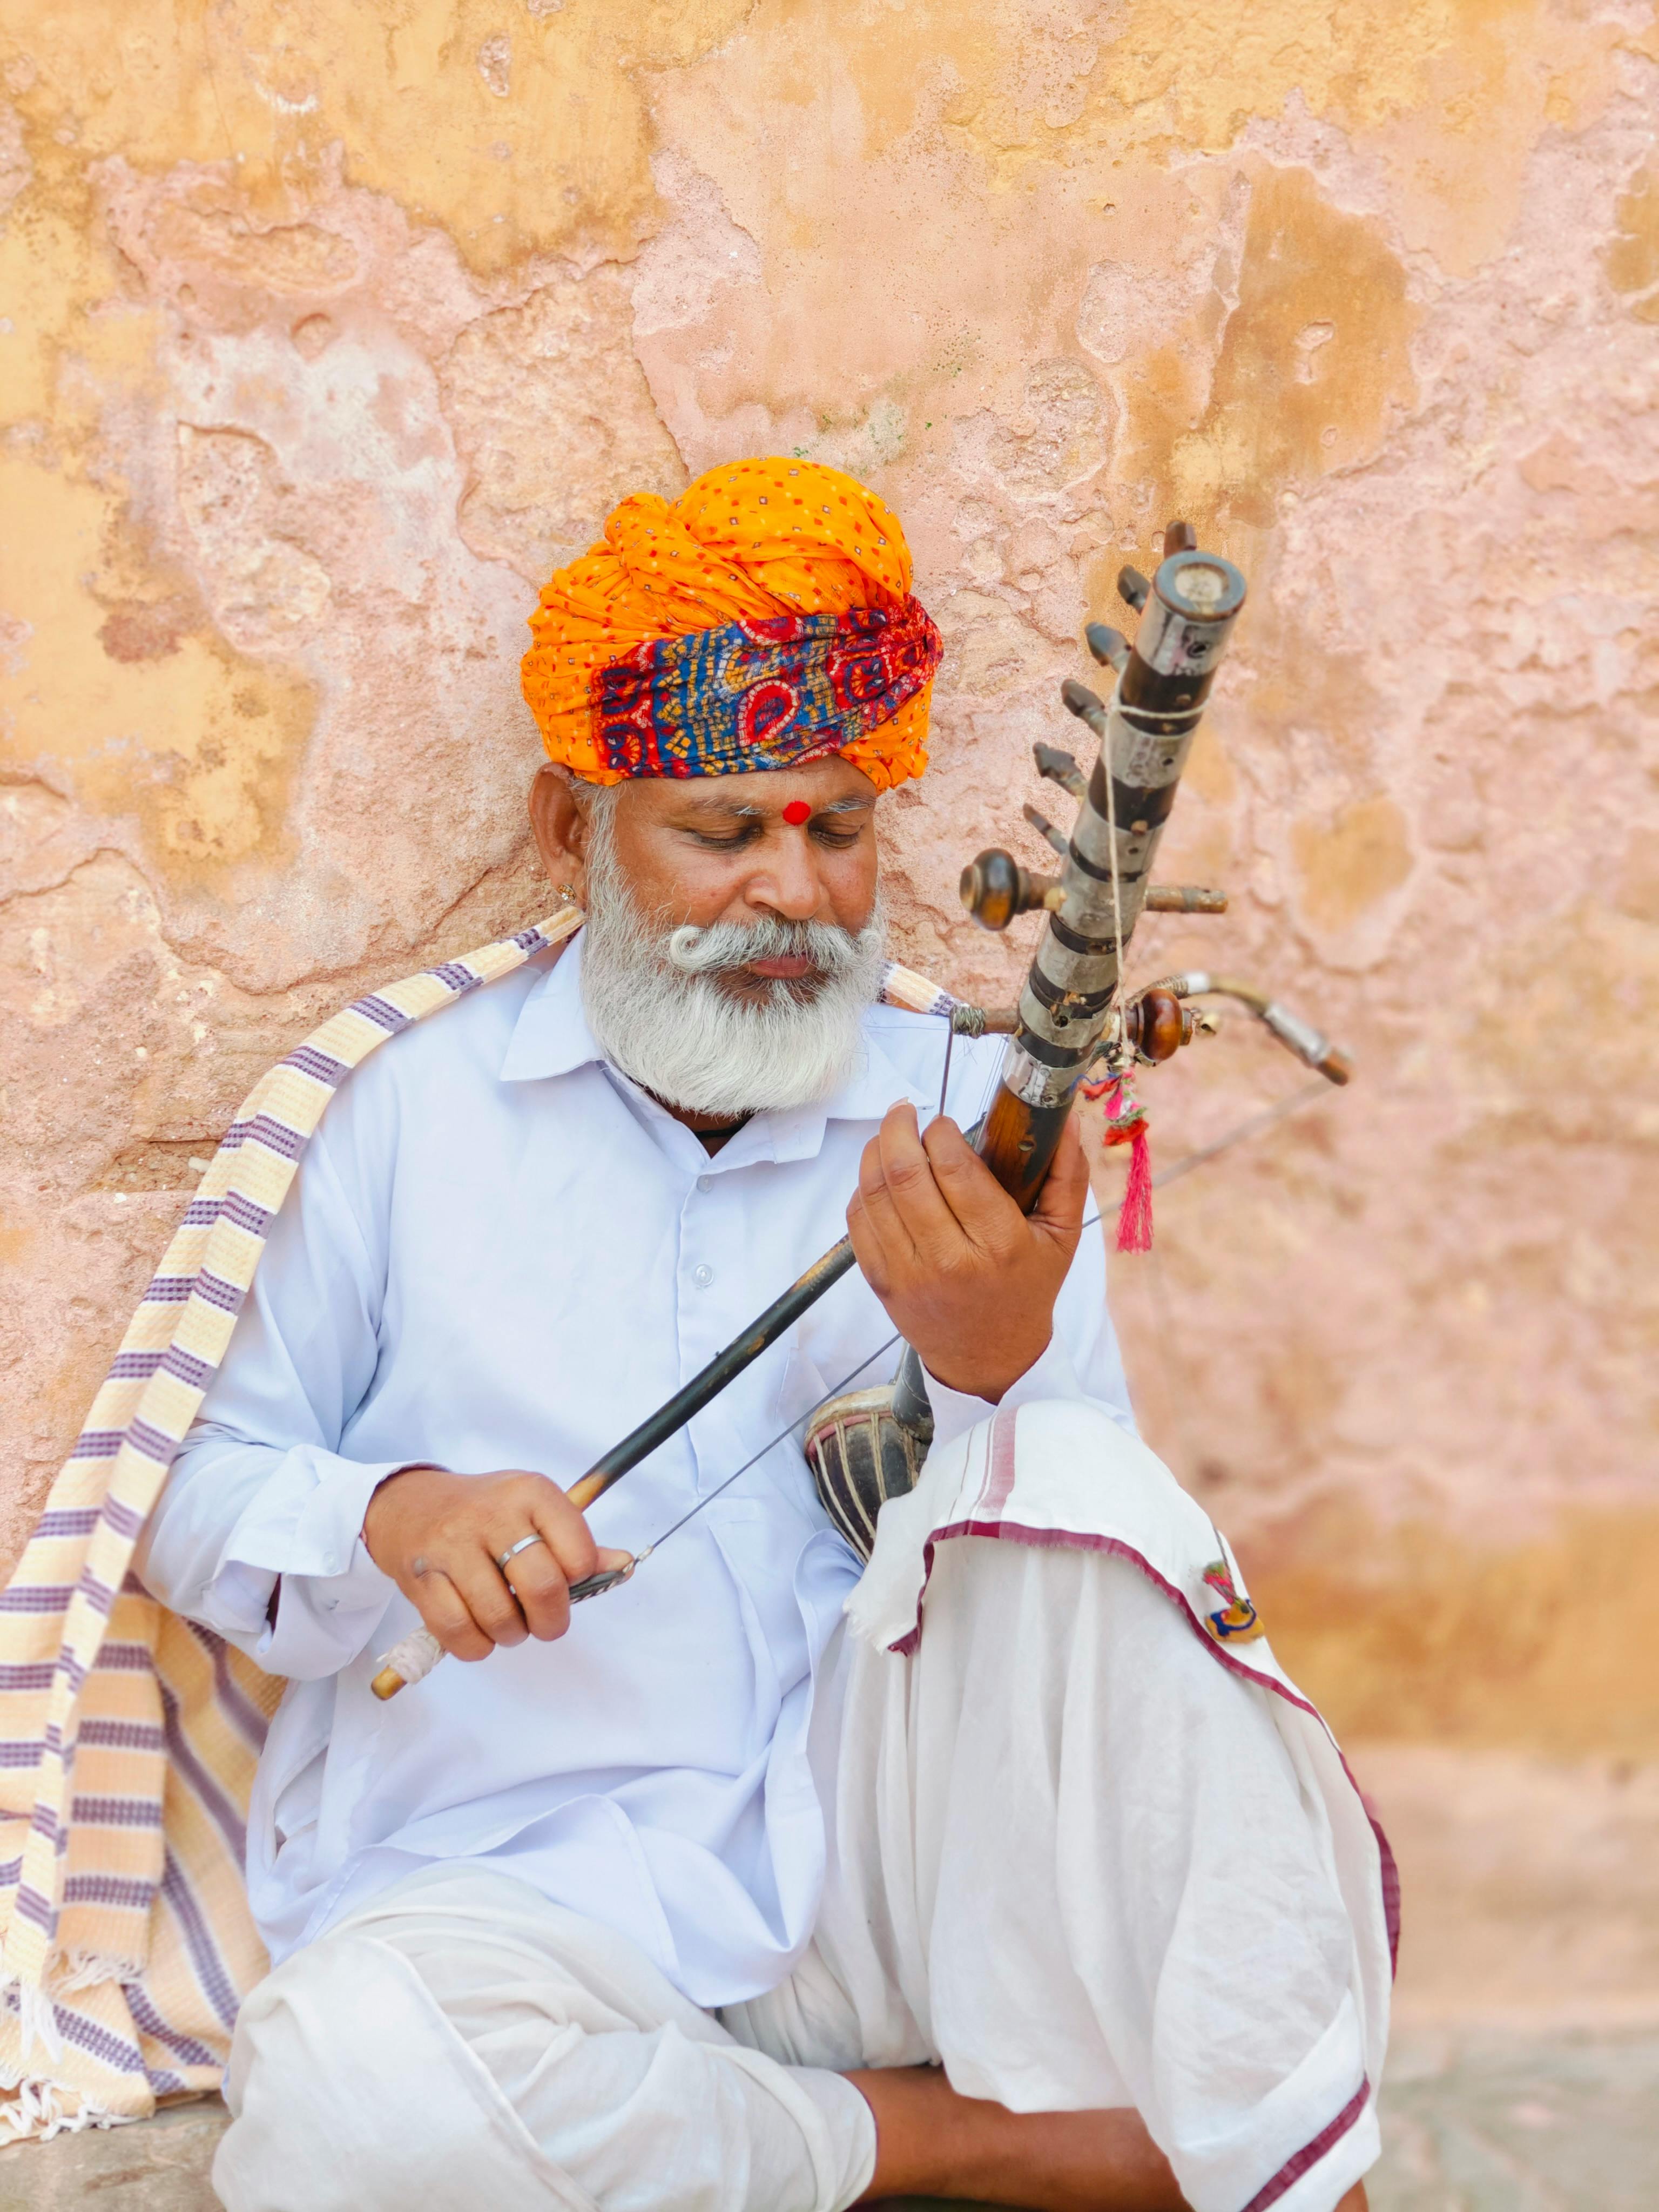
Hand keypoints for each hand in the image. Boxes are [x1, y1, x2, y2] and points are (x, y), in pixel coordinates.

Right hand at [362, 1465, 631, 1662]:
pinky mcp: (420, 1578)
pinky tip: (478, 1632)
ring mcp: (451, 1546)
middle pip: (542, 1587)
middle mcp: (491, 1514)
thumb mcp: (534, 1511)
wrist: (408, 1506)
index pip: (578, 1552)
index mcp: (530, 1493)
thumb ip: (577, 1542)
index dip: (578, 1580)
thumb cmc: (484, 1514)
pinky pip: (457, 1632)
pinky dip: (475, 1646)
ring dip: (511, 1635)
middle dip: (551, 1621)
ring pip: (499, 1617)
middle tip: (544, 1622)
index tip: (566, 1582)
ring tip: (508, 1623)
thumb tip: (624, 1565)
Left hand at [845, 1103, 1087, 1402]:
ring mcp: (908, 1273)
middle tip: (905, 1111)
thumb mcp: (1063, 1235)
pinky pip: (858, 1220)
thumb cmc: (1028, 1288)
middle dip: (898, 1128)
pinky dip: (863, 1188)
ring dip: (875, 1151)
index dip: (941, 1132)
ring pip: (874, 1193)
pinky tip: (879, 1175)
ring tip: (890, 1135)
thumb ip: (1067, 1174)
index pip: (956, 1169)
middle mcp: (949, 1260)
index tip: (943, 1121)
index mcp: (999, 1244)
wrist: (989, 1357)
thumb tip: (1065, 1117)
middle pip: (905, 1174)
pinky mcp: (881, 1282)